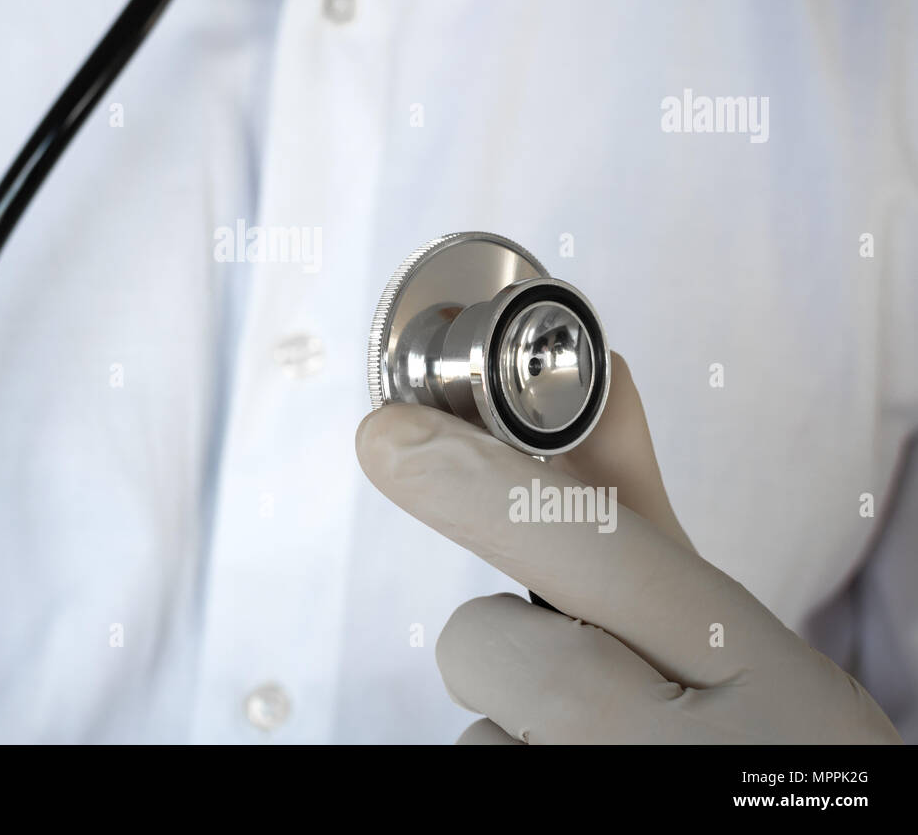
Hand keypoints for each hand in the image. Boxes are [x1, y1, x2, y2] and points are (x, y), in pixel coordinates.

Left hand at [355, 353, 901, 743]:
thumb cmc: (775, 748)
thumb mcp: (745, 644)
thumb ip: (647, 515)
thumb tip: (602, 377)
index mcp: (768, 679)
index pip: (597, 550)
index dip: (481, 487)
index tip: (391, 437)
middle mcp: (694, 756)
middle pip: (493, 644)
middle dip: (502, 637)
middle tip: (566, 657)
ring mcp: (618, 794)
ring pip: (475, 723)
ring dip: (513, 718)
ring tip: (603, 738)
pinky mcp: (559, 826)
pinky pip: (481, 768)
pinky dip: (515, 760)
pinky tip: (577, 765)